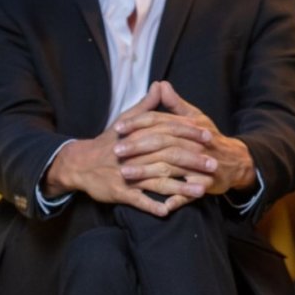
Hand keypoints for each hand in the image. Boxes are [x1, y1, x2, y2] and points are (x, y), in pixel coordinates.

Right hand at [43, 83, 198, 216]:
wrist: (80, 163)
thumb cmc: (108, 141)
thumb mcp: (126, 120)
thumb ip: (147, 106)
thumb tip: (160, 85)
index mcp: (139, 136)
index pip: (169, 132)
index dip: (189, 134)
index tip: (209, 136)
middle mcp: (134, 154)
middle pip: (168, 156)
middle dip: (193, 161)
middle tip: (214, 165)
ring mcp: (127, 175)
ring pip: (157, 181)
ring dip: (181, 187)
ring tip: (202, 191)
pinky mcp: (119, 192)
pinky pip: (138, 200)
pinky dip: (152, 205)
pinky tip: (169, 210)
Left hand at [113, 81, 256, 196]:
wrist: (234, 161)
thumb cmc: (209, 139)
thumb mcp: (195, 118)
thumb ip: (175, 104)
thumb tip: (160, 84)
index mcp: (190, 126)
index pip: (161, 121)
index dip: (138, 123)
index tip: (117, 128)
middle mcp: (195, 144)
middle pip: (163, 143)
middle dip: (138, 147)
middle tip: (116, 151)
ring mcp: (200, 165)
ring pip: (170, 168)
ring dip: (147, 172)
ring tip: (125, 175)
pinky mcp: (204, 185)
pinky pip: (186, 194)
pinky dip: (173, 199)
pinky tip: (155, 203)